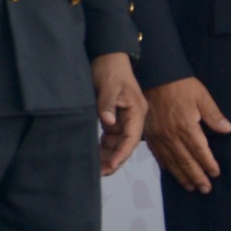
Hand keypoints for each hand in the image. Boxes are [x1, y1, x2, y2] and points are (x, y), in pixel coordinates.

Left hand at [92, 52, 146, 175]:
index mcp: (136, 111)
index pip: (131, 137)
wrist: (109, 58)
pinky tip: (94, 156)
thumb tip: (108, 123)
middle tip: (100, 173)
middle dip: (114, 159)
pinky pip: (110, 138)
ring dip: (108, 156)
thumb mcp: (109, 85)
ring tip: (95, 168)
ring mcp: (124, 119)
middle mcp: (133, 118)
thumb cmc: (110, 70)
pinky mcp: (115, 118)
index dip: (122, 153)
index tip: (111, 165)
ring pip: (117, 143)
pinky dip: (103, 147)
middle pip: (125, 144)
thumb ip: (108, 104)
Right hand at [145, 77, 230, 192]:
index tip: (215, 173)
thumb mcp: (201, 96)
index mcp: (186, 126)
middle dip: (197, 177)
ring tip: (191, 187)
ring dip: (182, 176)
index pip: (199, 151)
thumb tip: (228, 129)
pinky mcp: (150, 135)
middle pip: (186, 161)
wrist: (155, 76)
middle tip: (205, 189)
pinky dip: (167, 167)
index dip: (208, 164)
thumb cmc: (181, 86)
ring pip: (172, 162)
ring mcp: (159, 137)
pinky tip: (173, 173)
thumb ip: (213, 115)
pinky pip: (158, 156)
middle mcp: (171, 135)